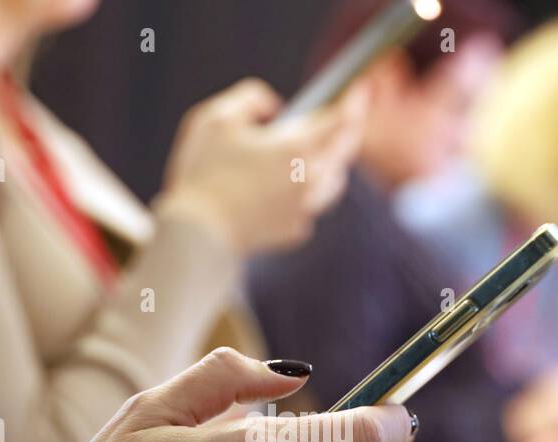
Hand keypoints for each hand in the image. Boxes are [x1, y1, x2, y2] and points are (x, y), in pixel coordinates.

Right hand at [156, 78, 365, 254]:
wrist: (197, 237)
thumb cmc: (203, 173)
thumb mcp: (217, 117)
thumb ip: (250, 98)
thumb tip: (273, 108)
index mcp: (296, 147)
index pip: (340, 118)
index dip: (353, 101)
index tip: (360, 88)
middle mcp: (310, 179)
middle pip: (344, 149)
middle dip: (349, 128)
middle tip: (350, 114)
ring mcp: (305, 209)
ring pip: (334, 180)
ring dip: (332, 161)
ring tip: (327, 150)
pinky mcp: (295, 232)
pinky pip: (311, 205)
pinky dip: (307, 192)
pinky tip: (293, 186)